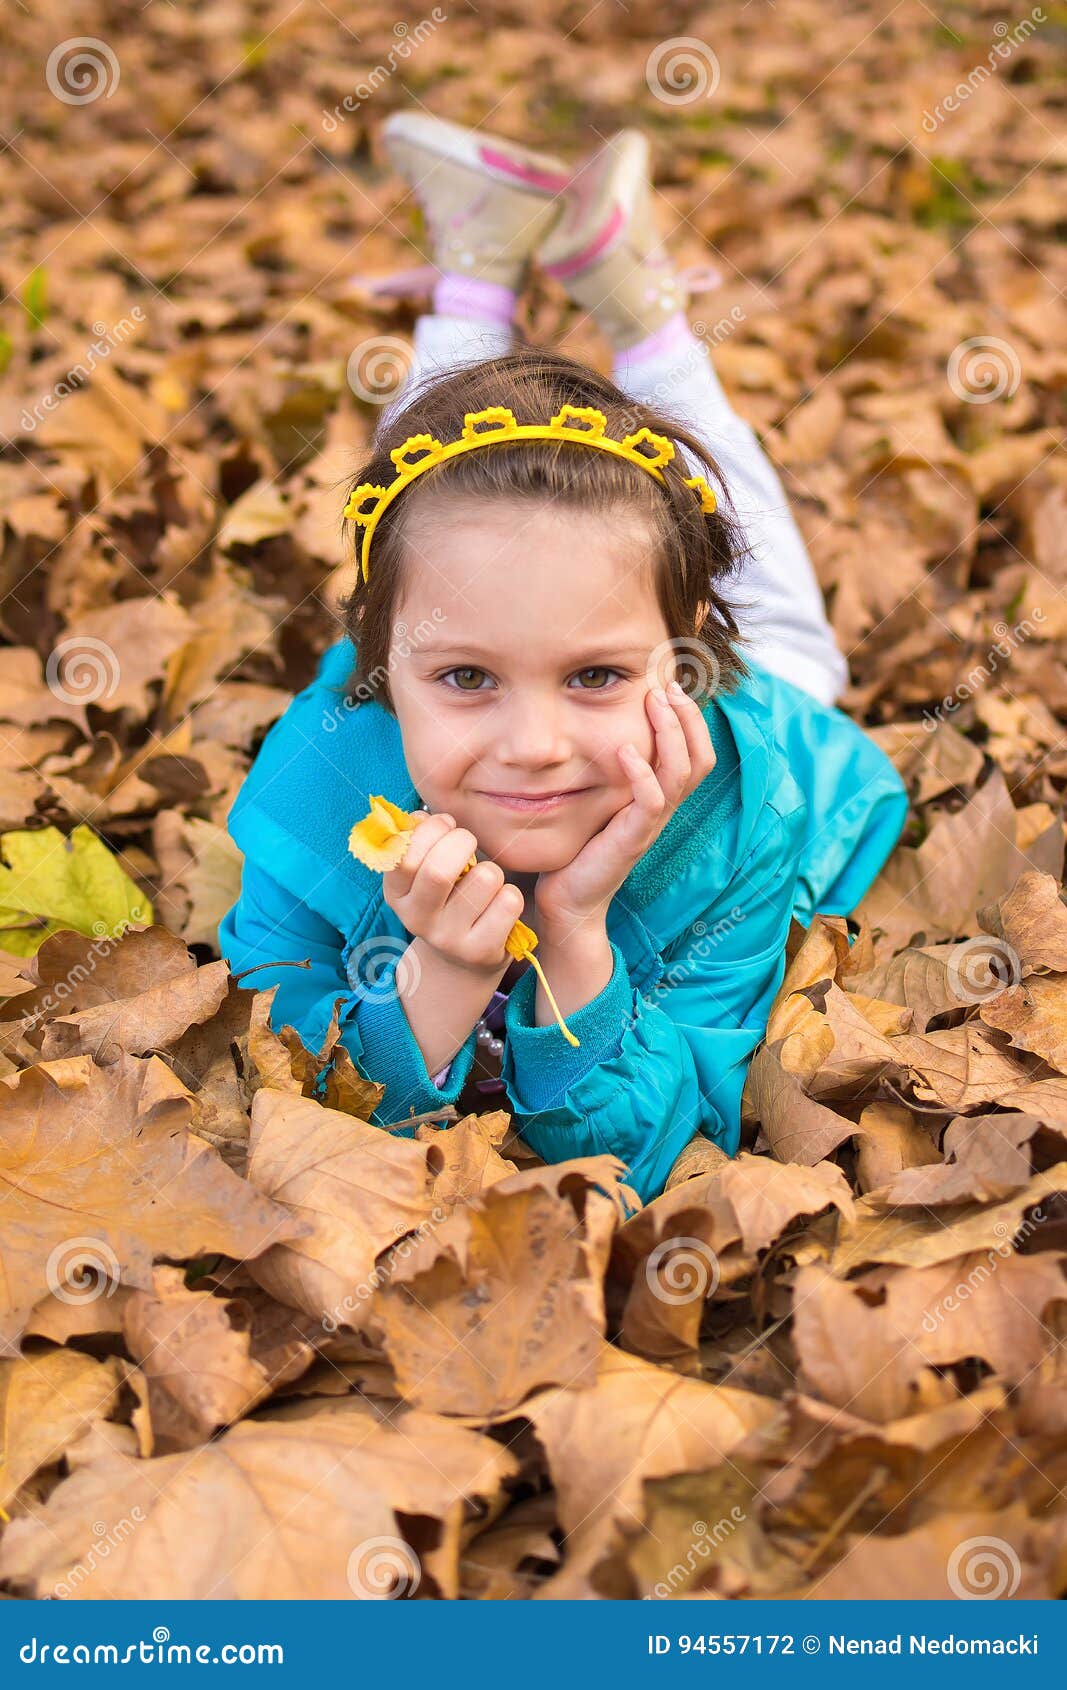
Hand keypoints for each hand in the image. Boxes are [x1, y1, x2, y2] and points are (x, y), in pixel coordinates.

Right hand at [382, 810, 524, 974]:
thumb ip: (418, 838)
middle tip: (468, 841)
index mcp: (396, 894)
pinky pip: (508, 902)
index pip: (404, 858)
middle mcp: (417, 920)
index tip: (447, 823)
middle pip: (439, 872)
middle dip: (462, 842)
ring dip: (492, 869)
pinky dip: (510, 894)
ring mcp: (449, 939)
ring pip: (485, 879)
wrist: (461, 959)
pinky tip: (499, 904)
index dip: (429, 830)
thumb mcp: (422, 872)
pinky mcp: (481, 951)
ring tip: (485, 881)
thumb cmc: (445, 898)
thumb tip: (423, 816)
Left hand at [534, 681, 716, 939]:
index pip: (697, 754)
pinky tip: (623, 749)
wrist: (567, 899)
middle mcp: (663, 810)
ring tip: (653, 702)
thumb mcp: (599, 798)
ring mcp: (650, 825)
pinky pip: (651, 802)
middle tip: (666, 686)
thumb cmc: (580, 846)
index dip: (691, 720)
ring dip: (670, 733)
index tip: (669, 686)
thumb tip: (599, 724)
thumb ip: (609, 768)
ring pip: (682, 773)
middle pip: (701, 759)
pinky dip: (642, 772)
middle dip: (688, 717)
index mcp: (661, 798)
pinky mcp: (632, 840)